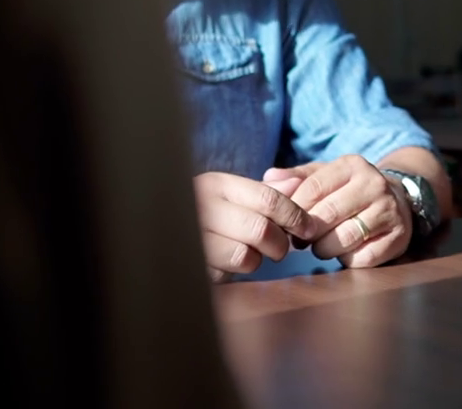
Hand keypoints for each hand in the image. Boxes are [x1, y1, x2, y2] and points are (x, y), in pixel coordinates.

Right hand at [192, 171, 320, 281]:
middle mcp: (202, 208)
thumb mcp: (230, 194)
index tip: (308, 229)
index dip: (295, 215)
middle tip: (279, 248)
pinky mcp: (188, 265)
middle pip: (260, 229)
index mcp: (216, 185)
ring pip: (243, 257)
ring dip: (254, 260)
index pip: (268, 198)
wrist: (153, 229)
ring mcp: (192, 238)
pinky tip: (225, 263)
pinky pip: (224, 276)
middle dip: (279, 244)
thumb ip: (265, 191)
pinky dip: (232, 273)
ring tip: (246, 254)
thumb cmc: (204, 211)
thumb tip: (298, 185)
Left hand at [263, 155, 411, 268]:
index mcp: (352, 165)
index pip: (313, 188)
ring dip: (325, 248)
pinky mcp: (399, 237)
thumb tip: (268, 179)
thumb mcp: (325, 176)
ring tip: (321, 246)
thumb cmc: (350, 191)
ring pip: (345, 237)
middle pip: (328, 214)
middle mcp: (375, 184)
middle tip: (299, 241)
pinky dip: (347, 260)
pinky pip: (363, 258)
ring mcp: (390, 210)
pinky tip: (345, 252)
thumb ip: (296, 178)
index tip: (286, 223)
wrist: (399, 201)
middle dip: (307, 233)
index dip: (294, 210)